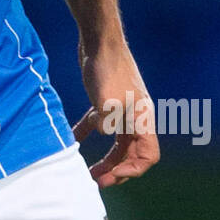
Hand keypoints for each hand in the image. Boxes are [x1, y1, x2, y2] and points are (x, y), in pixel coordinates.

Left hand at [72, 39, 159, 187]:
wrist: (99, 38)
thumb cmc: (107, 67)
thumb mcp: (107, 100)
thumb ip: (108, 122)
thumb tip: (105, 133)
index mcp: (143, 118)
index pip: (148, 155)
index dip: (132, 170)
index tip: (111, 175)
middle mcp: (136, 116)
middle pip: (132, 153)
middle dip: (116, 170)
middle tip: (96, 182)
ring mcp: (122, 108)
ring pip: (118, 142)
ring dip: (106, 159)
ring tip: (88, 172)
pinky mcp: (105, 100)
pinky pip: (100, 124)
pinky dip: (88, 134)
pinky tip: (72, 140)